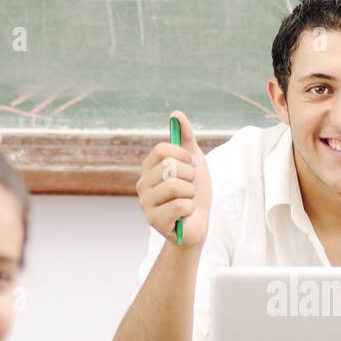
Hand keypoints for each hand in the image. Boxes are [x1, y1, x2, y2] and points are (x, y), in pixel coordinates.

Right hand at [136, 110, 211, 247]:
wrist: (198, 225)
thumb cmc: (194, 193)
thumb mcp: (194, 162)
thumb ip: (185, 138)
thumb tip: (176, 115)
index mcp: (149, 168)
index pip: (162, 150)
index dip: (184, 156)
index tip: (192, 165)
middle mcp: (143, 184)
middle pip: (170, 167)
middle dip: (190, 177)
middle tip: (190, 187)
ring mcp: (145, 203)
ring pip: (175, 186)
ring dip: (191, 193)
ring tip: (188, 201)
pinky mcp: (154, 221)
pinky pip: (180, 206)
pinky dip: (190, 209)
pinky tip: (185, 214)